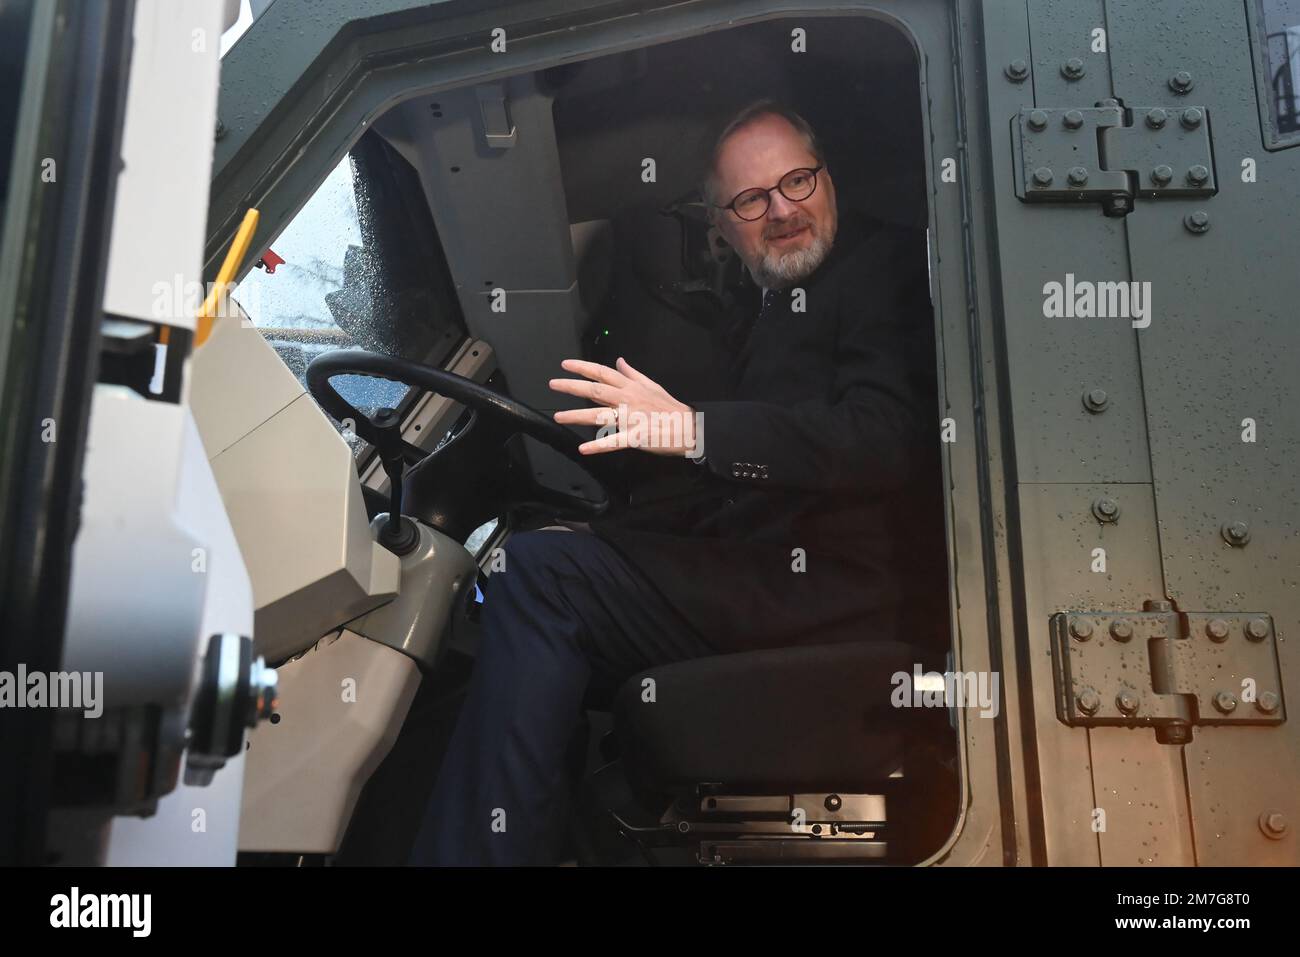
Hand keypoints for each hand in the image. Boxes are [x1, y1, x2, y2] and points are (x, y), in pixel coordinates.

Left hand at [549, 357, 698, 455]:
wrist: (689, 427)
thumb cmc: (671, 408)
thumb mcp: (652, 385)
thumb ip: (632, 374)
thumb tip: (619, 361)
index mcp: (631, 387)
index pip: (603, 372)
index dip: (583, 367)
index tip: (565, 365)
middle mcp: (628, 399)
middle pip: (596, 389)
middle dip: (572, 386)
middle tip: (554, 384)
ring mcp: (631, 418)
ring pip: (600, 415)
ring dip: (577, 415)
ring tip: (559, 416)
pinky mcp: (636, 437)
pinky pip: (614, 441)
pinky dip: (599, 445)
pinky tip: (584, 448)